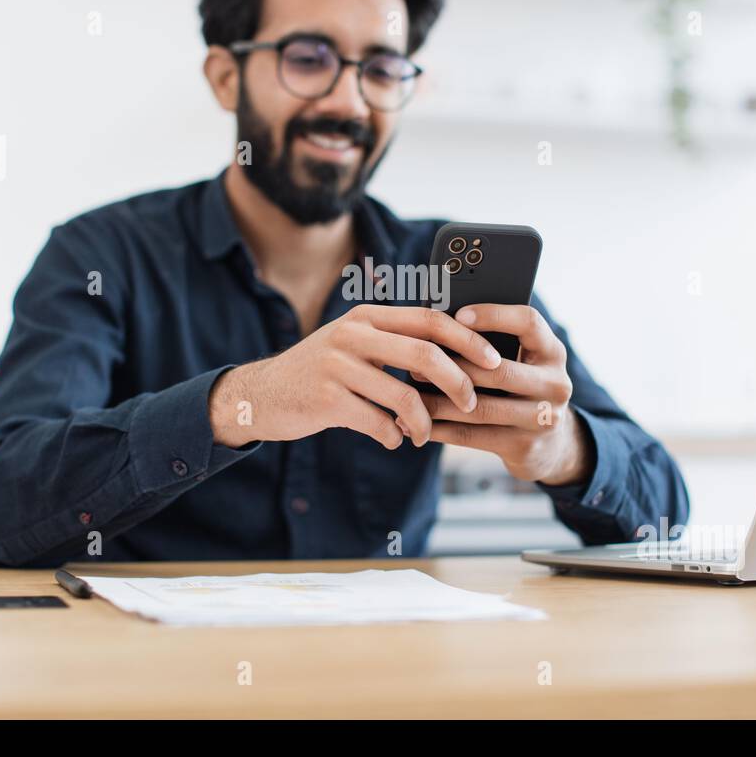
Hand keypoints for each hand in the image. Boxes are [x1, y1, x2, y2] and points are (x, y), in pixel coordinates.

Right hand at [208, 304, 501, 449]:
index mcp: (368, 316)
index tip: (493, 360)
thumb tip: (457, 351)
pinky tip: (393, 440)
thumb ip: (394, 340)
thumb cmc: (321, 372)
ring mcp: (337, 366)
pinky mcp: (325, 399)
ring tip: (423, 435)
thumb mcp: (354, 342)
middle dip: (457, 382)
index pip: (430, 319)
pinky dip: (393, 436)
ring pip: (403, 395)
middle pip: (424, 353)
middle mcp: (352, 334)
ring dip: (424, 422)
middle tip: (471, 403)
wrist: (262, 394)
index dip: (467, 340)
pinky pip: (377, 422)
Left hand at [419, 304, 591, 484]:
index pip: (528, 322)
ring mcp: (543, 419)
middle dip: (452, 366)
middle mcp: (555, 383)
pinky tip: (417, 424)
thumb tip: (438, 323)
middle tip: (415, 362)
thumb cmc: (521, 389)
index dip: (493, 316)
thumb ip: (493, 345)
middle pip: (499, 370)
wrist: (552, 445)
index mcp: (553, 352)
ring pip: (481, 407)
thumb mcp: (522, 362)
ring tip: (408, 396)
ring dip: (439, 402)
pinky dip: (440, 430)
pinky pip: (473, 436)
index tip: (457, 316)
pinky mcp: (524, 447)